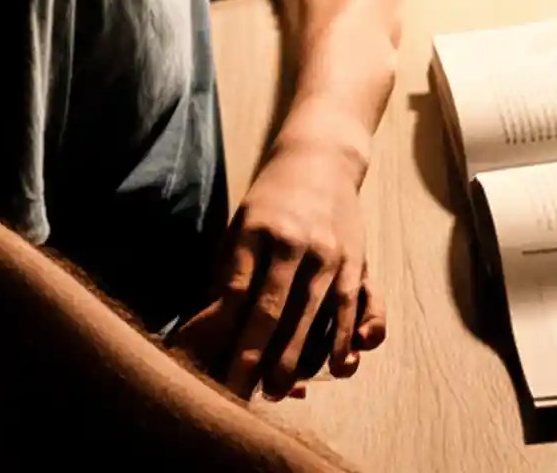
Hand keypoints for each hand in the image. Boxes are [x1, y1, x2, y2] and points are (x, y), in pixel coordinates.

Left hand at [171, 143, 386, 399]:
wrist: (321, 158)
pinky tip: (339, 366)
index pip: (236, 292)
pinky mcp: (356, 260)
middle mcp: (293, 242)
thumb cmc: (270, 202)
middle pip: (272, 309)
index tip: (206, 369)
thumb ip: (226, 276)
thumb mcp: (239, 227)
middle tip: (236, 397)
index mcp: (255, 231)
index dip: (221, 336)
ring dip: (296, 356)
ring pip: (312, 312)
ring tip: (279, 393)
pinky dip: (347, 337)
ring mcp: (329, 252)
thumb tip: (200, 331)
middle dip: (253, 358)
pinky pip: (354, 304)